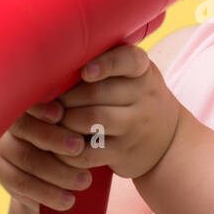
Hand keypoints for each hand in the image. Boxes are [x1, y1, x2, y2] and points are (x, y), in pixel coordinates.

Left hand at [30, 44, 182, 180]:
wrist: (167, 140)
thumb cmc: (135, 98)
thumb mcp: (134, 76)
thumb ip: (106, 63)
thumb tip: (53, 62)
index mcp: (143, 71)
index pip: (129, 60)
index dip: (105, 65)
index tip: (86, 72)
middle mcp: (143, 97)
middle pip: (96, 92)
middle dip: (65, 95)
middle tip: (45, 96)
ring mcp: (135, 127)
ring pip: (90, 120)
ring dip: (63, 118)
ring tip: (50, 116)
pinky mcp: (123, 153)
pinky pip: (88, 152)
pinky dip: (67, 149)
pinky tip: (56, 143)